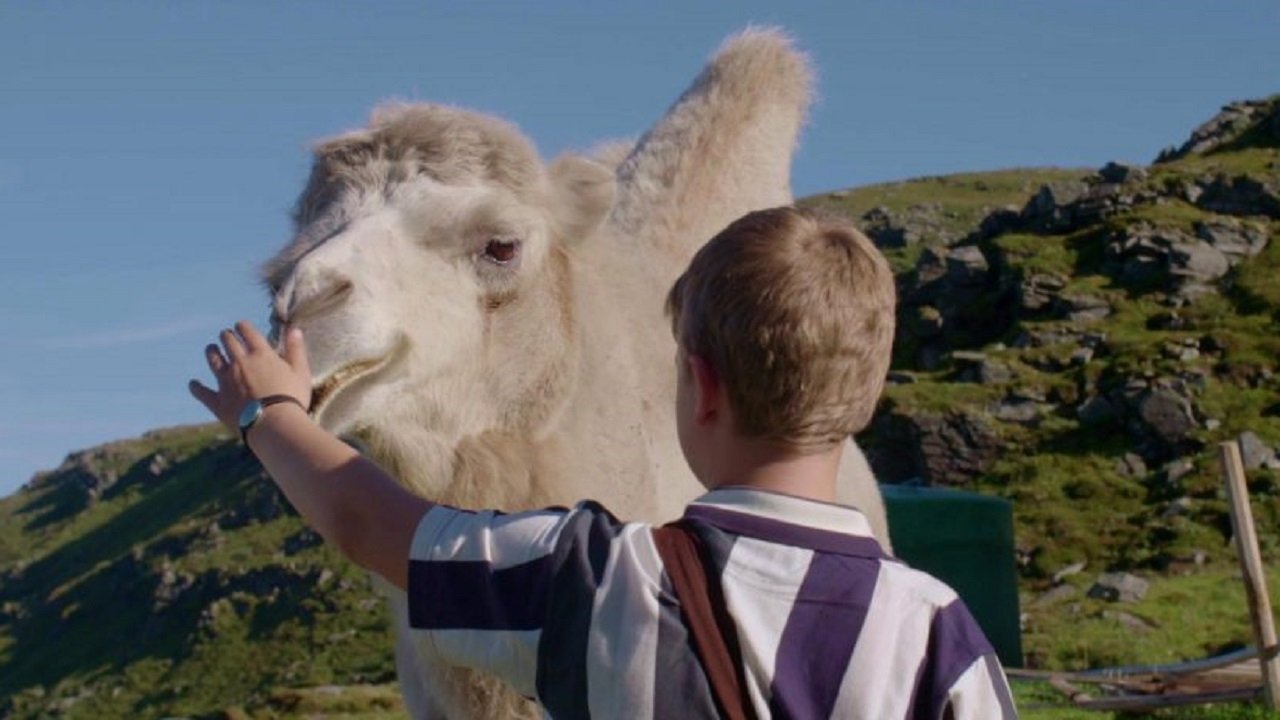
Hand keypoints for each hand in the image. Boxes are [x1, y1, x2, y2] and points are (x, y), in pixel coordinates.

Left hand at [189, 320, 312, 433]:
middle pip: (228, 341)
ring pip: (213, 359)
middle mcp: (240, 363)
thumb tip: (294, 329)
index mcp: (261, 354)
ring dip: (211, 352)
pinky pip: (202, 392)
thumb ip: (296, 350)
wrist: (275, 425)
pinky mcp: (218, 401)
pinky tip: (193, 384)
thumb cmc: (292, 398)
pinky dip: (196, 387)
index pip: (246, 331)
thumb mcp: (300, 372)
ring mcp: (226, 381)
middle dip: (227, 336)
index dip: (242, 326)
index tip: (242, 326)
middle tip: (227, 336)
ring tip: (211, 349)